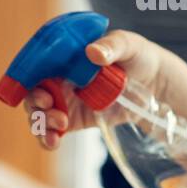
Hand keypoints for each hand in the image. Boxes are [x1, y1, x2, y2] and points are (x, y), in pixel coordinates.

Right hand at [23, 29, 168, 149]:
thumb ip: (112, 46)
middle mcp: (60, 78)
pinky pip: (54, 131)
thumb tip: (93, 52)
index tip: (42, 90)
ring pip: (40, 113)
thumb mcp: (129, 45)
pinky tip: (54, 142)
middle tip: (50, 107)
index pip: (38, 66)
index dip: (31, 78)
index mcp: (66, 56)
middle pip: (34, 92)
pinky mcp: (74, 120)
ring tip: (59, 127)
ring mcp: (66, 100)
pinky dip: (48, 138)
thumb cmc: (138, 56)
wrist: (156, 84)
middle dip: (35, 103)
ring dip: (41, 122)